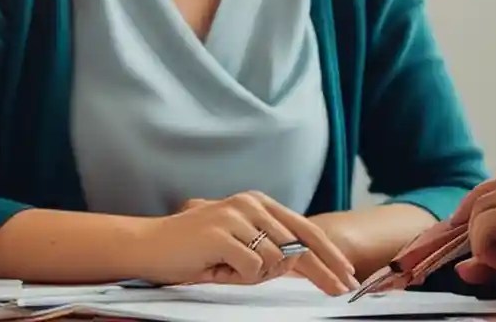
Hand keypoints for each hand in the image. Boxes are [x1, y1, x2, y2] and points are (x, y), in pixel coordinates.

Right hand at [139, 192, 359, 292]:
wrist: (148, 245)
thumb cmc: (193, 250)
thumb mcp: (238, 245)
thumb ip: (268, 249)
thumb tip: (299, 264)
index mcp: (259, 204)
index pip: (305, 230)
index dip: (330, 254)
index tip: (348, 275)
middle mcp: (253, 204)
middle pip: (299, 247)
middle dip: (320, 273)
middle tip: (342, 291)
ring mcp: (238, 216)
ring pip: (275, 261)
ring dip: (254, 276)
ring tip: (226, 270)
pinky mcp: (223, 233)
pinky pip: (252, 269)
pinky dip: (238, 277)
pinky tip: (216, 268)